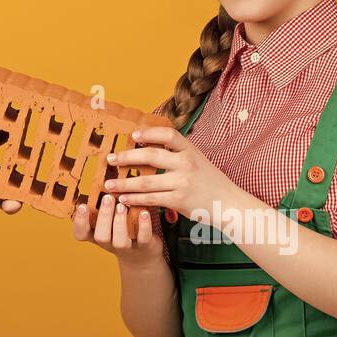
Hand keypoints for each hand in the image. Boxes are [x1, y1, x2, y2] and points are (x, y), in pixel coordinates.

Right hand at [72, 194, 162, 266]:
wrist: (143, 255)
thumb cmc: (124, 229)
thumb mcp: (111, 220)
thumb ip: (106, 205)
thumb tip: (107, 178)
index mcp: (97, 234)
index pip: (81, 233)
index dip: (80, 222)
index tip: (83, 206)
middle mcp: (109, 243)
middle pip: (101, 236)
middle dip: (104, 217)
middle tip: (108, 198)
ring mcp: (127, 247)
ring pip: (120, 240)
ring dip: (120, 222)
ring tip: (122, 205)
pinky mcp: (145, 247)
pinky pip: (143, 238)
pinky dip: (144, 225)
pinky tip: (144, 212)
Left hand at [102, 125, 233, 220]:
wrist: (228, 204)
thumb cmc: (210, 181)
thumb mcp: (198, 159)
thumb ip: (178, 153)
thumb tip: (148, 144)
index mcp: (190, 150)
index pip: (168, 134)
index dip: (149, 132)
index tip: (133, 135)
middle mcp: (186, 163)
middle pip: (150, 155)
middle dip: (126, 157)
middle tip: (110, 159)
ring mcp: (182, 182)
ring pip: (145, 181)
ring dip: (123, 183)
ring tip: (108, 183)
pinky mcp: (178, 201)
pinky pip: (151, 199)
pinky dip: (134, 199)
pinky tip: (123, 199)